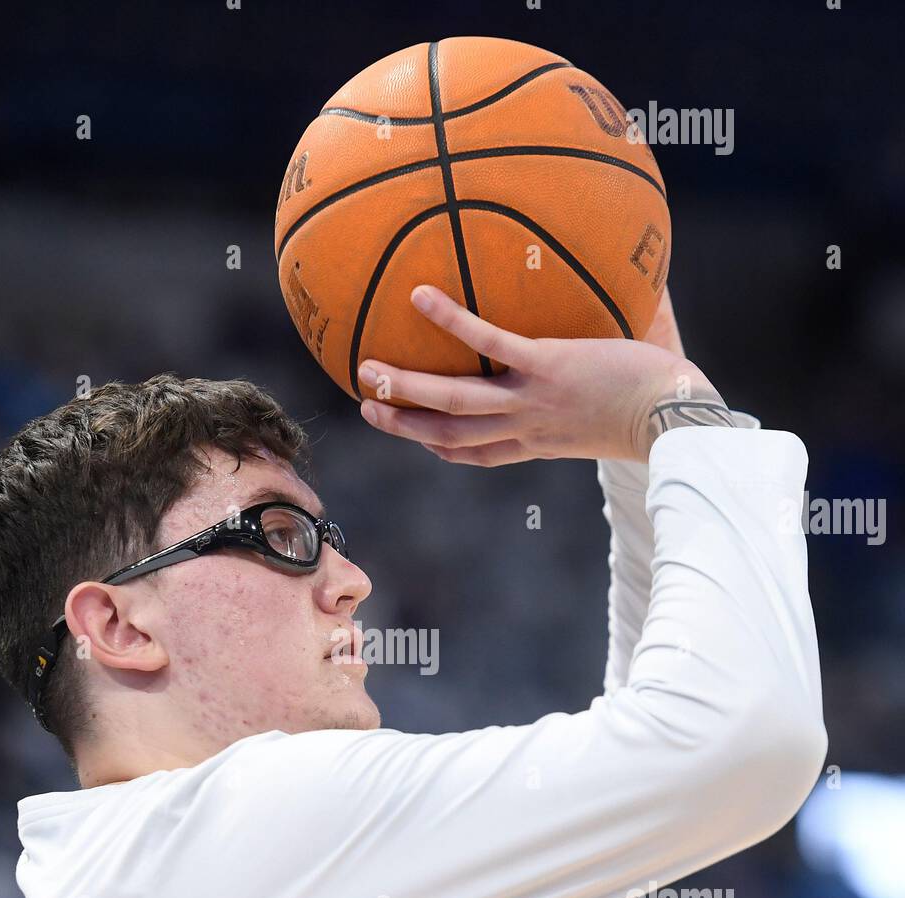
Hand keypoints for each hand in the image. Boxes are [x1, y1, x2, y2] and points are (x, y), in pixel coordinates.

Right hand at [357, 286, 720, 465]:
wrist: (678, 415)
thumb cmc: (658, 409)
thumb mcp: (614, 413)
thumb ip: (594, 388)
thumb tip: (605, 345)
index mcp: (538, 442)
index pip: (478, 454)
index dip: (441, 448)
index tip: (417, 438)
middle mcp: (526, 428)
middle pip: (449, 435)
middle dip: (404, 427)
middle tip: (368, 409)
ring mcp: (532, 399)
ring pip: (454, 402)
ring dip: (406, 390)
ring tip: (367, 371)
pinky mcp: (547, 366)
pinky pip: (489, 343)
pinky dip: (452, 323)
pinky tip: (421, 296)